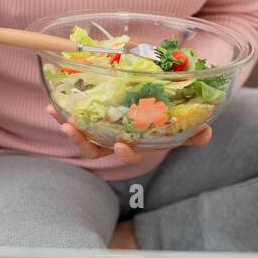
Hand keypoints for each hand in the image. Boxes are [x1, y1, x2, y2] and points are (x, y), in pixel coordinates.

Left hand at [45, 104, 212, 161]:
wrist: (155, 103)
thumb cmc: (167, 119)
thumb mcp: (179, 126)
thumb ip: (193, 132)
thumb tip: (206, 131)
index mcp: (137, 144)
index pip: (129, 154)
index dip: (125, 153)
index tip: (122, 144)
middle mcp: (115, 142)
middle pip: (96, 150)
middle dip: (82, 143)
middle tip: (72, 130)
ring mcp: (101, 133)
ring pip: (82, 138)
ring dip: (69, 129)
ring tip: (58, 116)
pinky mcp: (91, 119)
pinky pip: (74, 120)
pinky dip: (61, 114)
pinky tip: (51, 104)